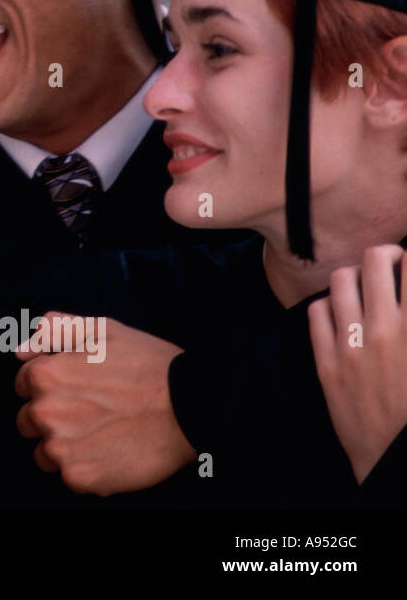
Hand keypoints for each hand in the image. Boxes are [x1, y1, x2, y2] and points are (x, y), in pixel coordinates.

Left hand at [13, 312, 194, 494]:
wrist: (192, 405)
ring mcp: (61, 448)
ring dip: (65, 446)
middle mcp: (45, 412)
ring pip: (45, 453)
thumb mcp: (101, 330)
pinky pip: (68, 477)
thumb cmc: (148, 364)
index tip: (76, 389)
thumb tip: (20, 350)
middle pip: (28, 421)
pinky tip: (111, 453)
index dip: (49, 385)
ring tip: (102, 434)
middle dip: (52, 417)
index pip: (23, 385)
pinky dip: (86, 469)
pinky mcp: (80, 477)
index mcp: (45, 375)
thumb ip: (55, 332)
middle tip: (91, 413)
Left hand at [309, 243, 406, 483]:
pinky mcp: (325, 361)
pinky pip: (316, 311)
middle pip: (376, 259)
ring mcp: (351, 344)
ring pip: (341, 279)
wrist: (394, 457)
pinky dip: (328, 305)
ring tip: (364, 285)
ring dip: (355, 276)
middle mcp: (385, 329)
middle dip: (387, 254)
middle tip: (393, 263)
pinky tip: (340, 313)